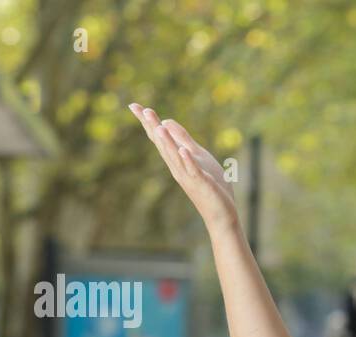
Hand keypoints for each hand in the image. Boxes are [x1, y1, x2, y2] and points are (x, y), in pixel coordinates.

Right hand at [128, 102, 237, 233]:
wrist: (221, 214)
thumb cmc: (211, 184)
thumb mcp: (198, 155)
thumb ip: (184, 139)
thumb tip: (166, 121)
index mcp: (176, 159)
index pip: (159, 138)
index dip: (148, 122)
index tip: (134, 105)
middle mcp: (178, 167)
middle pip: (163, 145)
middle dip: (154, 128)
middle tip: (143, 110)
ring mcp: (188, 176)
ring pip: (175, 157)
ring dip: (167, 143)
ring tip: (158, 127)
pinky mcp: (202, 184)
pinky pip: (193, 171)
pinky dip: (188, 161)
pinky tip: (182, 151)